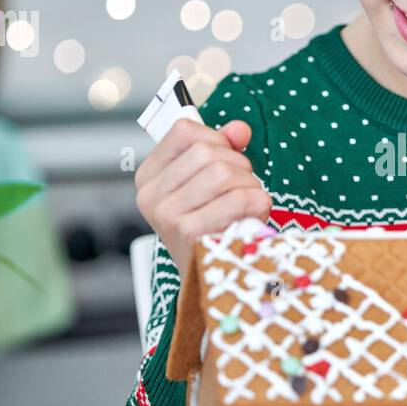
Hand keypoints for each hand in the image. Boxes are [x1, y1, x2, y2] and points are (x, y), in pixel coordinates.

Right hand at [135, 118, 272, 279]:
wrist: (209, 277)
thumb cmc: (211, 225)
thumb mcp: (211, 183)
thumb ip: (223, 148)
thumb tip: (240, 128)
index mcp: (150, 176)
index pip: (184, 130)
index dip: (216, 138)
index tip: (227, 158)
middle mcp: (151, 195)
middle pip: (208, 151)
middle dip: (239, 165)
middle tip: (243, 187)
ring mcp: (166, 215)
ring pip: (224, 172)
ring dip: (250, 185)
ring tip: (248, 203)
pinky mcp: (190, 233)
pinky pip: (238, 199)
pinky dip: (257, 203)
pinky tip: (252, 216)